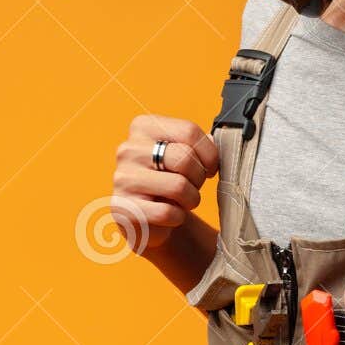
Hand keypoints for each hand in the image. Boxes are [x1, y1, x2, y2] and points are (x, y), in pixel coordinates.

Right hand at [110, 115, 218, 254]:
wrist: (148, 217)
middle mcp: (128, 149)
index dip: (210, 153)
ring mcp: (123, 179)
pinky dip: (177, 217)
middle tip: (194, 186)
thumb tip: (221, 139)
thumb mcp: (182, 154)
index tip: (211, 166)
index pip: (188, 131)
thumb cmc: (169, 179)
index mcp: (142, 127)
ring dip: (191, 199)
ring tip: (182, 200)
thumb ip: (200, 143)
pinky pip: (167, 212)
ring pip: (178, 186)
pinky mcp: (124, 208)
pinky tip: (169, 214)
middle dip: (199, 177)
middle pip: (184, 158)